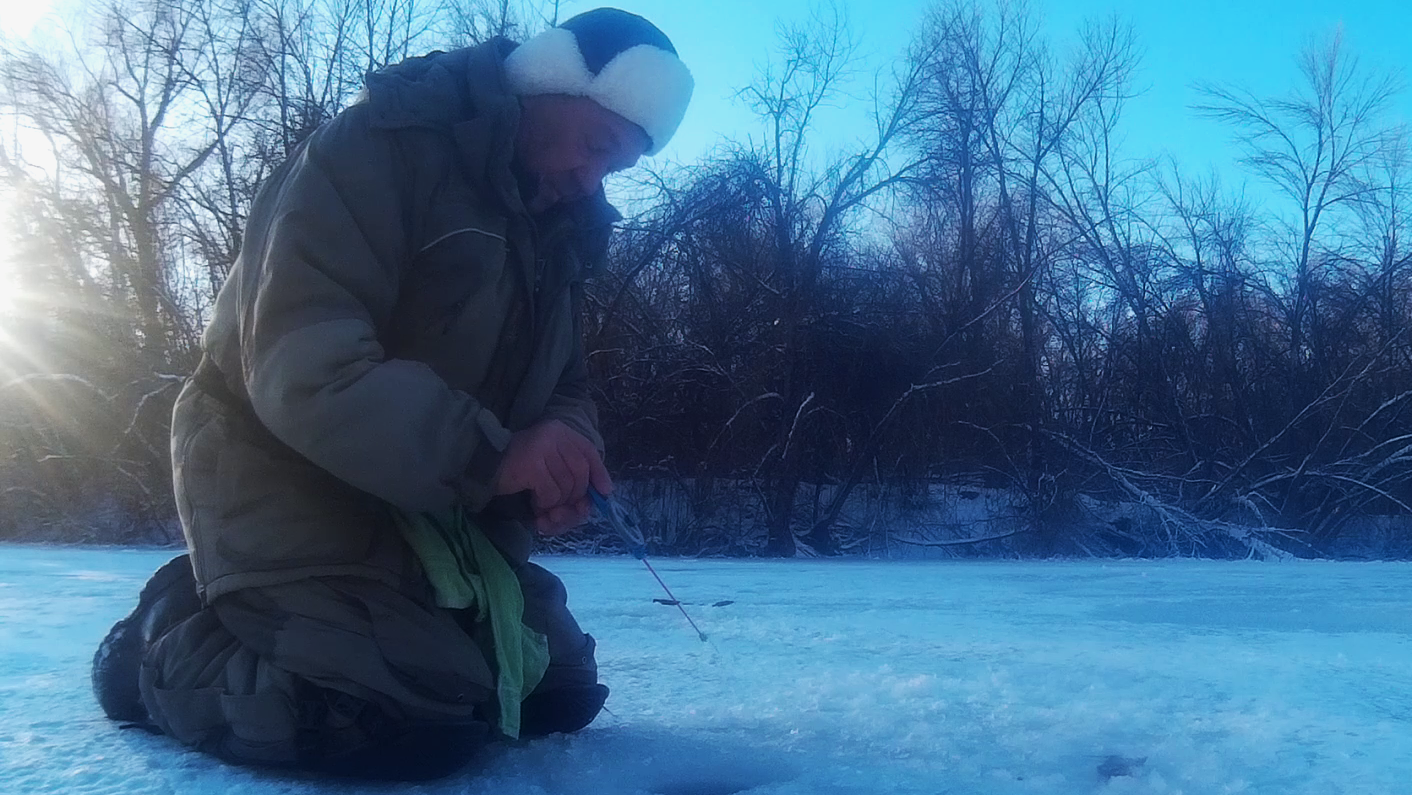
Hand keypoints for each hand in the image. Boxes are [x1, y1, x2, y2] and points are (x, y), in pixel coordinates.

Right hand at [493, 420, 612, 535]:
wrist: (480, 465)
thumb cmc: (517, 468)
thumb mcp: (548, 464)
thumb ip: (570, 476)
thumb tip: (594, 500)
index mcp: (560, 431)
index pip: (589, 452)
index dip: (599, 474)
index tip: (604, 493)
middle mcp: (553, 435)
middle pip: (581, 473)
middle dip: (574, 497)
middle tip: (560, 507)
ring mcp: (542, 448)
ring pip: (566, 487)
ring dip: (556, 503)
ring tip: (542, 502)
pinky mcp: (532, 465)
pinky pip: (551, 494)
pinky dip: (544, 504)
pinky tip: (534, 501)